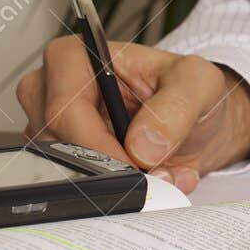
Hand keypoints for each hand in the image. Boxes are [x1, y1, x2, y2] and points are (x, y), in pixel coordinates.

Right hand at [17, 39, 249, 193]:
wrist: (197, 123)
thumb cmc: (188, 91)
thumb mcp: (198, 84)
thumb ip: (176, 108)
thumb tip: (141, 146)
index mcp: (74, 57)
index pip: (64, 109)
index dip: (97, 144)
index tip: (133, 166)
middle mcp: (52, 91)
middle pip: (56, 145)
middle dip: (109, 169)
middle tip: (152, 176)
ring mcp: (51, 128)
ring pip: (64, 171)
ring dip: (116, 183)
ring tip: (158, 172)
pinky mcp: (59, 159)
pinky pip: (75, 187)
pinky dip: (114, 192)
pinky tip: (146, 180)